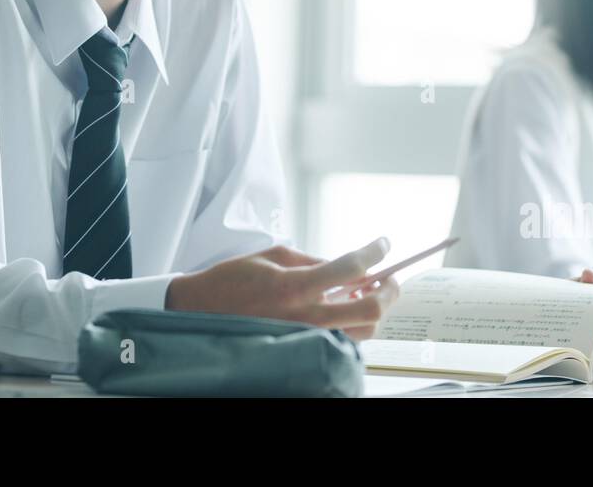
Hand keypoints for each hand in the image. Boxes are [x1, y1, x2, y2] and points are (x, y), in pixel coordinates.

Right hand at [166, 238, 401, 341]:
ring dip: (374, 309)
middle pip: (370, 308)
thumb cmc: (232, 281)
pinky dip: (354, 325)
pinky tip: (348, 309)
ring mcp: (307, 336)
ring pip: (363, 331)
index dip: (374, 252)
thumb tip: (343, 267)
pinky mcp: (304, 348)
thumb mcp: (272, 256)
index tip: (384, 244)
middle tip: (390, 278)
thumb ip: (312, 260)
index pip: (351, 267)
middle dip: (389, 290)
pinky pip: (343, 341)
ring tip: (369, 292)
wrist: (202, 314)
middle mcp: (306, 315)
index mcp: (296, 285)